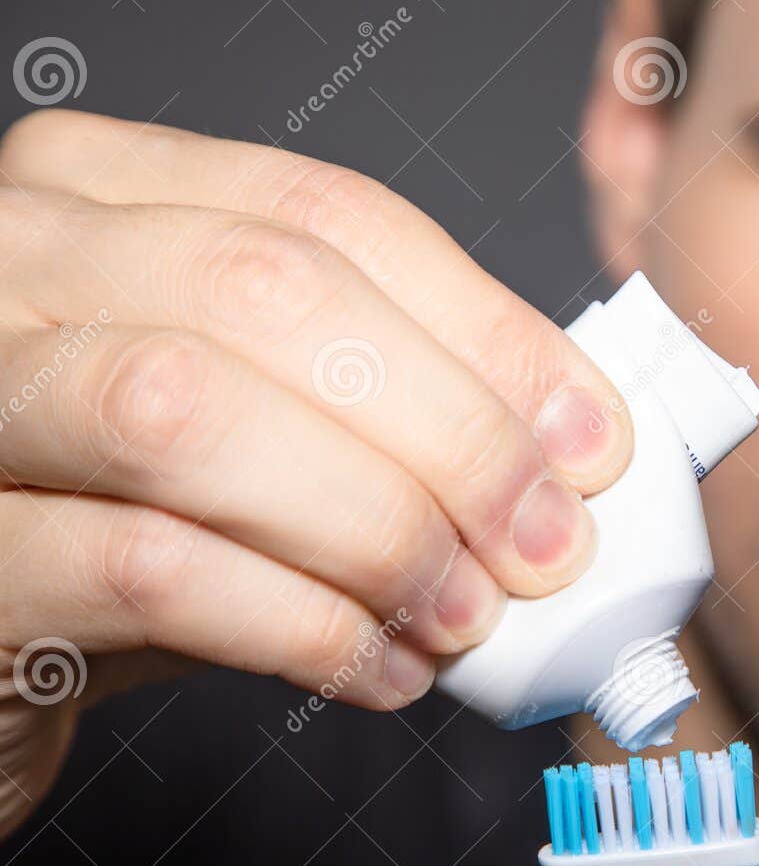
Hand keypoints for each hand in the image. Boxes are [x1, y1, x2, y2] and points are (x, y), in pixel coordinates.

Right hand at [0, 109, 633, 839]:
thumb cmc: (110, 528)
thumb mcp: (246, 434)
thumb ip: (373, 413)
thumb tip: (562, 453)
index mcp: (100, 195)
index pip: (331, 216)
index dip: (487, 332)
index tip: (591, 441)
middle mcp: (7, 260)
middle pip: (272, 294)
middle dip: (451, 432)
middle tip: (549, 544)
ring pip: (189, 413)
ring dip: (377, 527)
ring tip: (466, 615)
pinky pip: (144, 570)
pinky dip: (302, 629)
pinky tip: (381, 670)